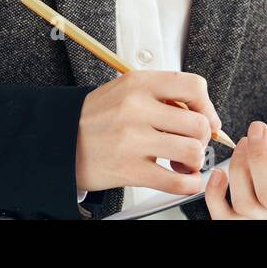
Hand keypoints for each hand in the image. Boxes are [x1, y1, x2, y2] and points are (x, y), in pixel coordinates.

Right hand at [74, 69, 222, 194]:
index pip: (193, 87)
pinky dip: (189, 183)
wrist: (59, 141)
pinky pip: (175, 181)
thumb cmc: (97, 117)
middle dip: (202, 138)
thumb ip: (163, 96)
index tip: (207, 119)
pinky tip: (185, 179)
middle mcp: (136, 109)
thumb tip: (204, 115)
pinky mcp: (129, 170)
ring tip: (184, 161)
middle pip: (197, 123)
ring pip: (191, 151)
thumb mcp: (127, 90)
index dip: (208, 106)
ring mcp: (133, 140)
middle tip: (193, 143)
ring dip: (196, 160)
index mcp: (139, 84)